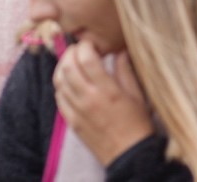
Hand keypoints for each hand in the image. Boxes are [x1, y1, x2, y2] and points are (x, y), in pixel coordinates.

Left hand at [53, 43, 152, 165]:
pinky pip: (59, 98)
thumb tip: (120, 51)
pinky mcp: (71, 122)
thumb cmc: (137, 123)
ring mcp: (77, 111)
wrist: (128, 153)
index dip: (85, 46)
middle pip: (68, 68)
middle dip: (70, 53)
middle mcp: (88, 99)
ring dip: (62, 67)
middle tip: (78, 48)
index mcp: (107, 90)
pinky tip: (68, 81)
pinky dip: (60, 85)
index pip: (86, 59)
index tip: (91, 42)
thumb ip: (125, 70)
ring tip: (71, 61)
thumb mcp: (137, 94)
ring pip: (59, 82)